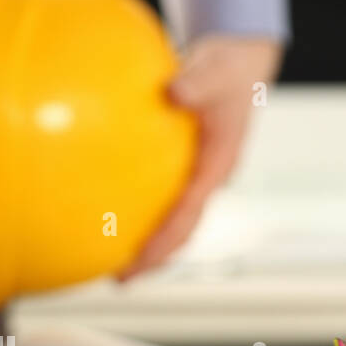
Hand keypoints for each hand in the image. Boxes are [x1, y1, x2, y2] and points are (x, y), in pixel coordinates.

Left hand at [120, 35, 281, 279]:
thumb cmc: (225, 68)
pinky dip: (139, 216)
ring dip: (147, 247)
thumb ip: (195, 81)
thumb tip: (172, 91)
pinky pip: (161, 202)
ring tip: (112, 265)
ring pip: (174, 224)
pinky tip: (107, 218)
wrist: (237, 66)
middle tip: (121, 280)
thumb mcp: (214, 69)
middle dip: (155, 260)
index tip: (142, 258)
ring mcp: (197, 180)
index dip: (167, 240)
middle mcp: (208, 181)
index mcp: (217, 166)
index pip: (190, 213)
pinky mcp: (184, 173)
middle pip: (183, 233)